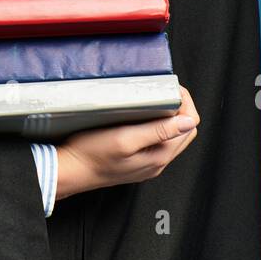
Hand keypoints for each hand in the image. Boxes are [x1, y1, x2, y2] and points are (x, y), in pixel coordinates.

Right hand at [54, 84, 200, 199]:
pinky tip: (142, 118)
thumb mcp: (124, 138)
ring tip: (154, 101)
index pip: (190, 124)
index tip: (170, 88)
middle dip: (180, 109)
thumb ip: (158, 131)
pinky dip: (157, 127)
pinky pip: (158, 142)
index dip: (185, 103)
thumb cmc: (91, 154)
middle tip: (164, 91)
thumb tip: (188, 121)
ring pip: (172, 136)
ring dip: (169, 118)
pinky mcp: (137, 162)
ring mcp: (148, 163)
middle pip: (185, 131)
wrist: (69, 171)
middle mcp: (158, 162)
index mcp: (160, 156)